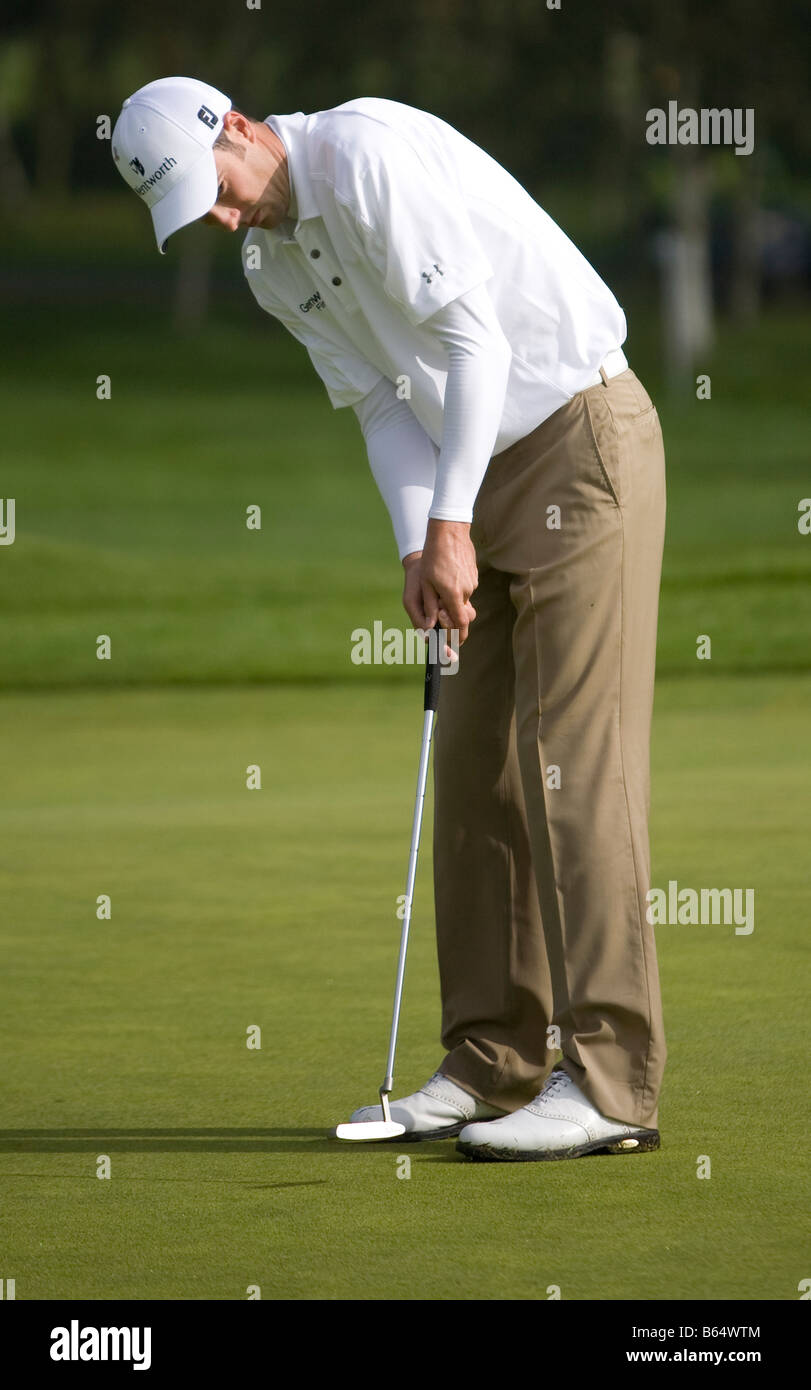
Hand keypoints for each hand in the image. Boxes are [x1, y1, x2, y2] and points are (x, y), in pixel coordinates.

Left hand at [402, 519, 477, 644]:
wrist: (449, 532)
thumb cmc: (433, 557)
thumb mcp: (426, 584)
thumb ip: (430, 607)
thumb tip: (431, 627)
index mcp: (453, 595)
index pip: (460, 625)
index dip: (458, 637)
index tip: (454, 645)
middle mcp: (466, 591)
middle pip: (463, 615)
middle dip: (454, 620)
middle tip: (443, 620)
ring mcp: (473, 583)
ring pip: (464, 601)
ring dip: (453, 601)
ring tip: (439, 588)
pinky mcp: (474, 576)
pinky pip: (466, 589)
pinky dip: (457, 590)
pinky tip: (447, 576)